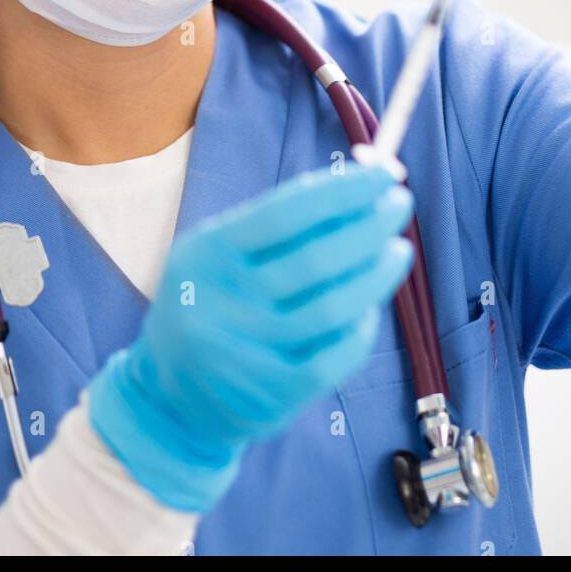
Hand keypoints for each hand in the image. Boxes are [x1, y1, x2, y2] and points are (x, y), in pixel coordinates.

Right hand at [87, 162, 414, 511]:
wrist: (171, 399)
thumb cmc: (215, 302)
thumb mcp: (222, 252)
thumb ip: (280, 221)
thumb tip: (359, 186)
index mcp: (207, 252)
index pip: (287, 212)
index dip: (344, 190)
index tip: (387, 172)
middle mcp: (221, 301)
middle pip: (316, 258)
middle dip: (370, 225)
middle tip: (400, 204)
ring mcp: (244, 353)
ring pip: (332, 308)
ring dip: (377, 275)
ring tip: (397, 251)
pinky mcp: (268, 396)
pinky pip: (332, 358)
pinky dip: (361, 330)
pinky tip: (369, 309)